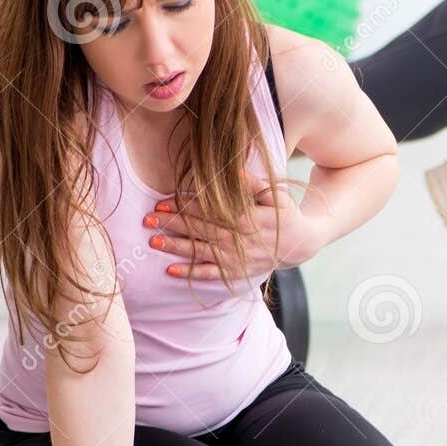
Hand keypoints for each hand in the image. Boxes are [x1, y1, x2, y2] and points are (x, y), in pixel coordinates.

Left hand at [145, 173, 327, 280]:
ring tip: (153, 241)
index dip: (185, 206)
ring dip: (175, 247)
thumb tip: (235, 171)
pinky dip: (191, 273)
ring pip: (201, 251)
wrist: (299, 244)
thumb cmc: (283, 214)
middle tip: (147, 220)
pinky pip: (211, 274)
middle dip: (172, 224)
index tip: (163, 202)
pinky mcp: (236, 272)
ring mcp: (237, 258)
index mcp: (246, 218)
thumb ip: (254, 184)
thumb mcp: (275, 195)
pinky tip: (171, 271)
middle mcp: (238, 239)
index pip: (209, 210)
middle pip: (200, 230)